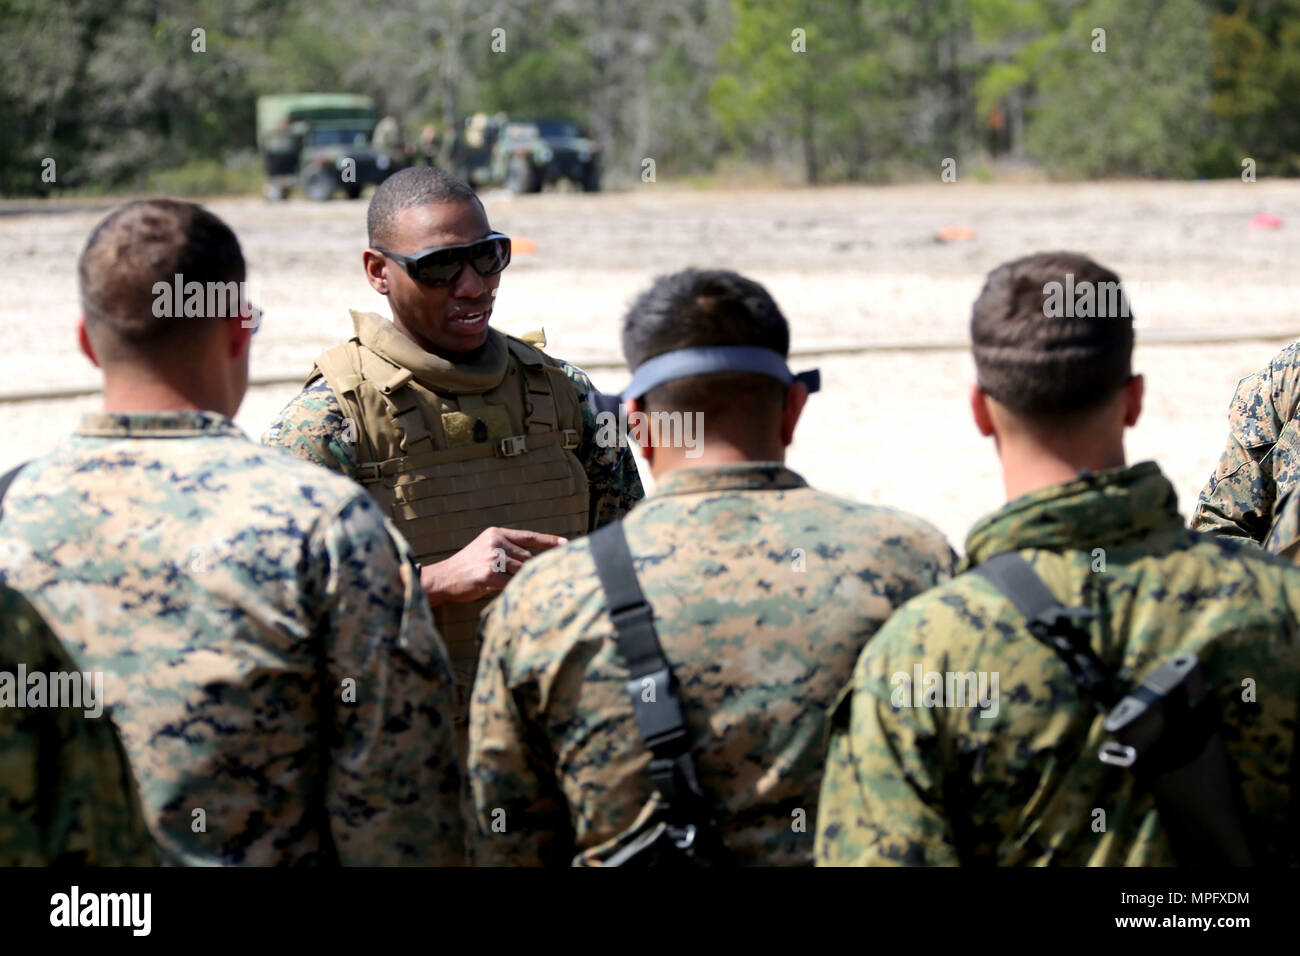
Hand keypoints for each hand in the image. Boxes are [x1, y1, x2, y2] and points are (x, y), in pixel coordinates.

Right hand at [419, 526, 566, 605]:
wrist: (443, 578)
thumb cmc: (467, 567)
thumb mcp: (486, 549)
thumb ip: (507, 550)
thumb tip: (533, 561)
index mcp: (496, 533)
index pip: (528, 537)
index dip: (548, 541)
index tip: (566, 543)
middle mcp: (495, 542)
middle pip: (527, 558)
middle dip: (526, 570)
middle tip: (520, 579)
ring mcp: (492, 557)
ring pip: (521, 571)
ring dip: (520, 581)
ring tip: (507, 585)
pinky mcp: (489, 574)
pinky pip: (512, 583)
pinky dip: (516, 589)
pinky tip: (516, 593)